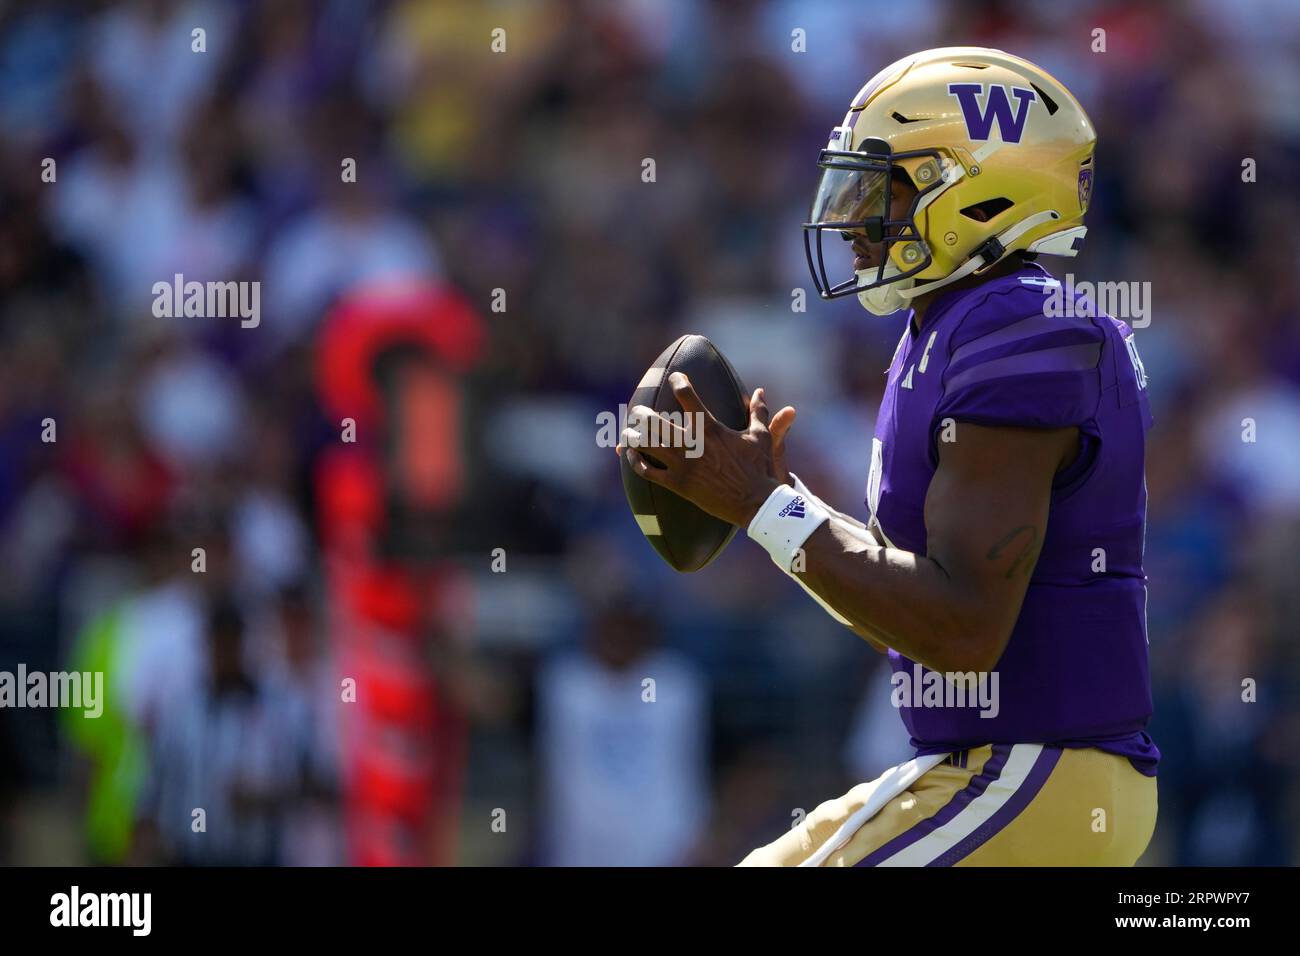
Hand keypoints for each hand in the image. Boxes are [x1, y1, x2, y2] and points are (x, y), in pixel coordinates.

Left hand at [616, 372, 796, 526]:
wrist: (756, 502)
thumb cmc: (758, 468)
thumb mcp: (760, 436)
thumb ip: (757, 412)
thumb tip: (760, 391)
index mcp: (709, 427)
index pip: (686, 394)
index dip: (678, 381)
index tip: (675, 378)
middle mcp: (691, 442)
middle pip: (652, 421)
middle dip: (640, 413)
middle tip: (637, 412)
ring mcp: (682, 464)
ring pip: (645, 445)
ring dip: (632, 437)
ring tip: (627, 432)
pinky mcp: (678, 484)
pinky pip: (647, 472)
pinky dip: (635, 463)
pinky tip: (632, 457)